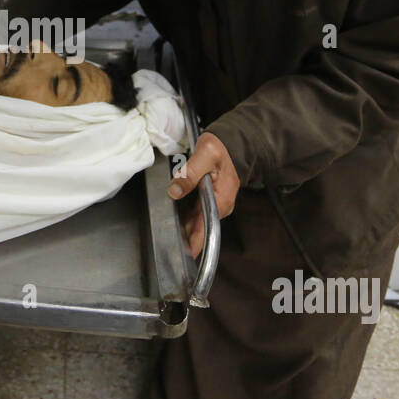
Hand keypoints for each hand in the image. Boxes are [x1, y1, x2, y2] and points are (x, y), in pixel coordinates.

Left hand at [167, 132, 239, 258]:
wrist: (230, 143)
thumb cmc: (220, 148)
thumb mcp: (205, 154)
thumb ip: (190, 173)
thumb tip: (175, 191)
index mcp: (222, 199)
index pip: (207, 228)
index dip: (195, 243)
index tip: (185, 255)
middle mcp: (221, 206)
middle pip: (201, 228)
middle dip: (185, 238)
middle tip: (167, 247)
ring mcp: (216, 205)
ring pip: (197, 222)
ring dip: (184, 229)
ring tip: (167, 237)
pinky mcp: (210, 201)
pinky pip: (197, 214)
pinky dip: (186, 219)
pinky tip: (175, 222)